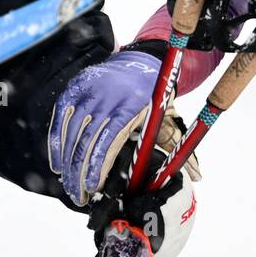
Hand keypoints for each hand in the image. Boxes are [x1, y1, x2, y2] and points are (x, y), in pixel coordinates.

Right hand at [47, 45, 163, 206]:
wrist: (142, 59)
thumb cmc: (155, 94)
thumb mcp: (167, 116)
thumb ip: (175, 146)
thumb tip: (198, 176)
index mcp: (132, 105)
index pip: (108, 141)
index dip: (97, 167)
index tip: (93, 188)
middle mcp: (107, 96)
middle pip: (86, 140)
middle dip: (79, 173)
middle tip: (78, 196)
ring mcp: (89, 90)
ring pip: (71, 132)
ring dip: (67, 163)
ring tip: (69, 187)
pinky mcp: (76, 87)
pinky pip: (61, 118)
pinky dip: (57, 143)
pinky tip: (58, 165)